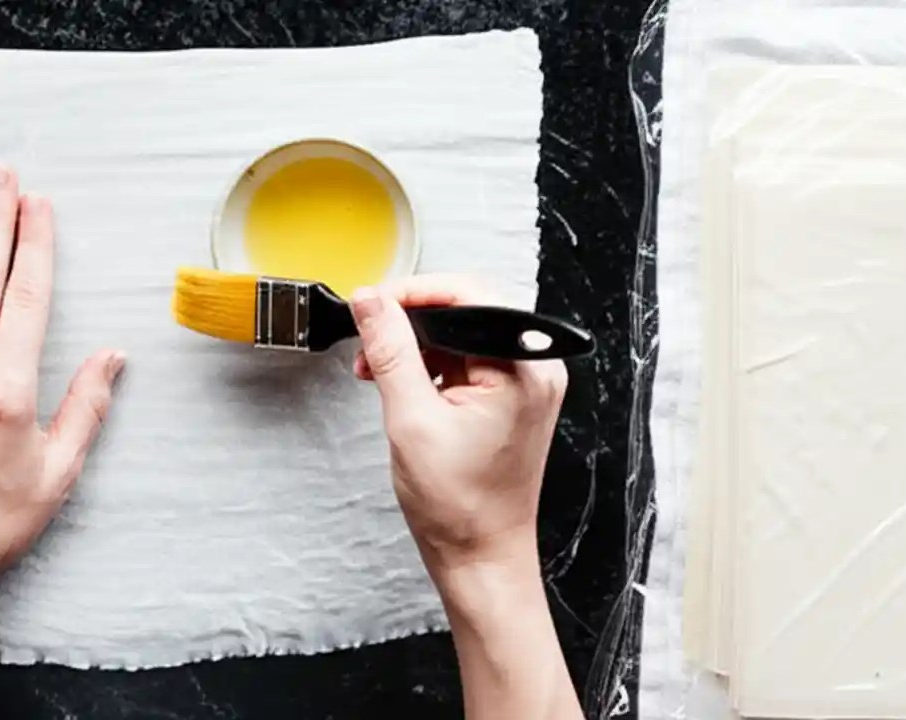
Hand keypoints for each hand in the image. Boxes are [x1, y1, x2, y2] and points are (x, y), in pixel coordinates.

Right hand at [350, 275, 580, 719]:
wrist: (481, 556)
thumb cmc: (460, 507)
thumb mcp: (411, 419)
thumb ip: (390, 351)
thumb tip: (371, 302)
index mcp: (523, 367)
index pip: (468, 294)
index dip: (413, 294)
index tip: (373, 305)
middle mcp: (535, 368)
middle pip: (466, 310)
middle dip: (411, 322)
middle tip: (371, 343)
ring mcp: (525, 383)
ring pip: (462, 335)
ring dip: (416, 346)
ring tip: (380, 373)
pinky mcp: (511, 399)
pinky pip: (467, 361)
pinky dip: (431, 367)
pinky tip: (404, 388)